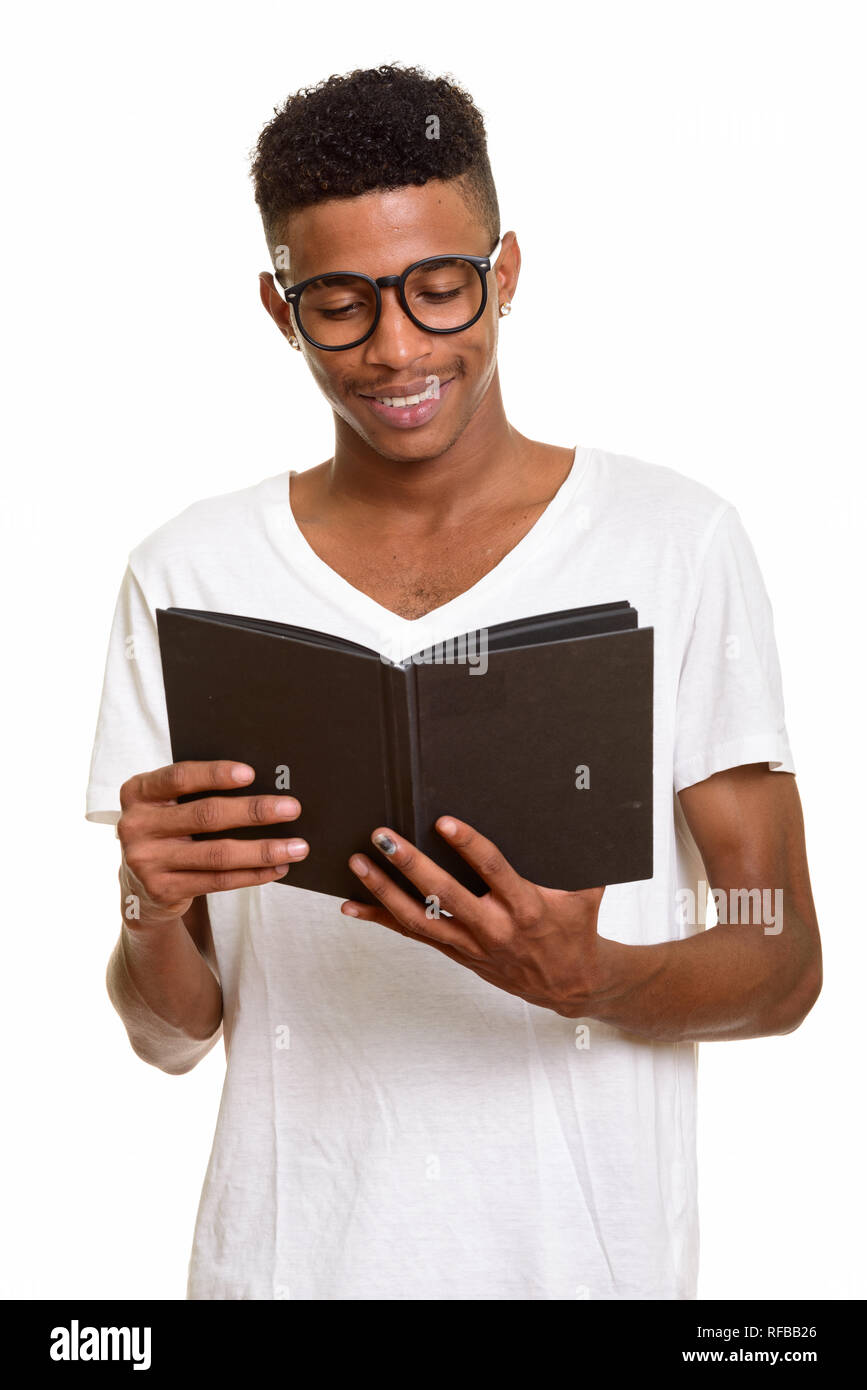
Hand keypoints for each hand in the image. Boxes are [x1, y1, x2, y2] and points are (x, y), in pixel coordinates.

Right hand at [117, 760, 307, 926]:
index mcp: (138, 792)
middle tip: (291, 808)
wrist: (137, 882)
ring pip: (217, 854)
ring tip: (297, 847)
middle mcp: (136, 825)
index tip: (251, 774)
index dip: (215, 774)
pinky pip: (218, 881)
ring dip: (263, 850)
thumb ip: (196, 792)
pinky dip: (253, 874)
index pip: (179, 777)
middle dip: (254, 811)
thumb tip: (263, 786)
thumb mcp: (168, 804)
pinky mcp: (163, 890)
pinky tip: (277, 868)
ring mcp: (146, 861)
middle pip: (205, 816)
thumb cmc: (167, 828)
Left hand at [341, 817, 605, 1016]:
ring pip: (421, 919)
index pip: (494, 872)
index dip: (470, 847)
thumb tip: (577, 805)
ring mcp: (471, 944)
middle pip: (446, 896)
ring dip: (385, 891)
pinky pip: (414, 934)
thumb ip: (577, 853)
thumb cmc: (576, 927)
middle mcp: (495, 927)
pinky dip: (381, 919)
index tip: (445, 822)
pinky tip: (352, 906)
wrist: (569, 984)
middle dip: (412, 865)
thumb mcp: (585, 889)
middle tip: (384, 838)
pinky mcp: (457, 953)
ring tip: (359, 862)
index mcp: (527, 907)